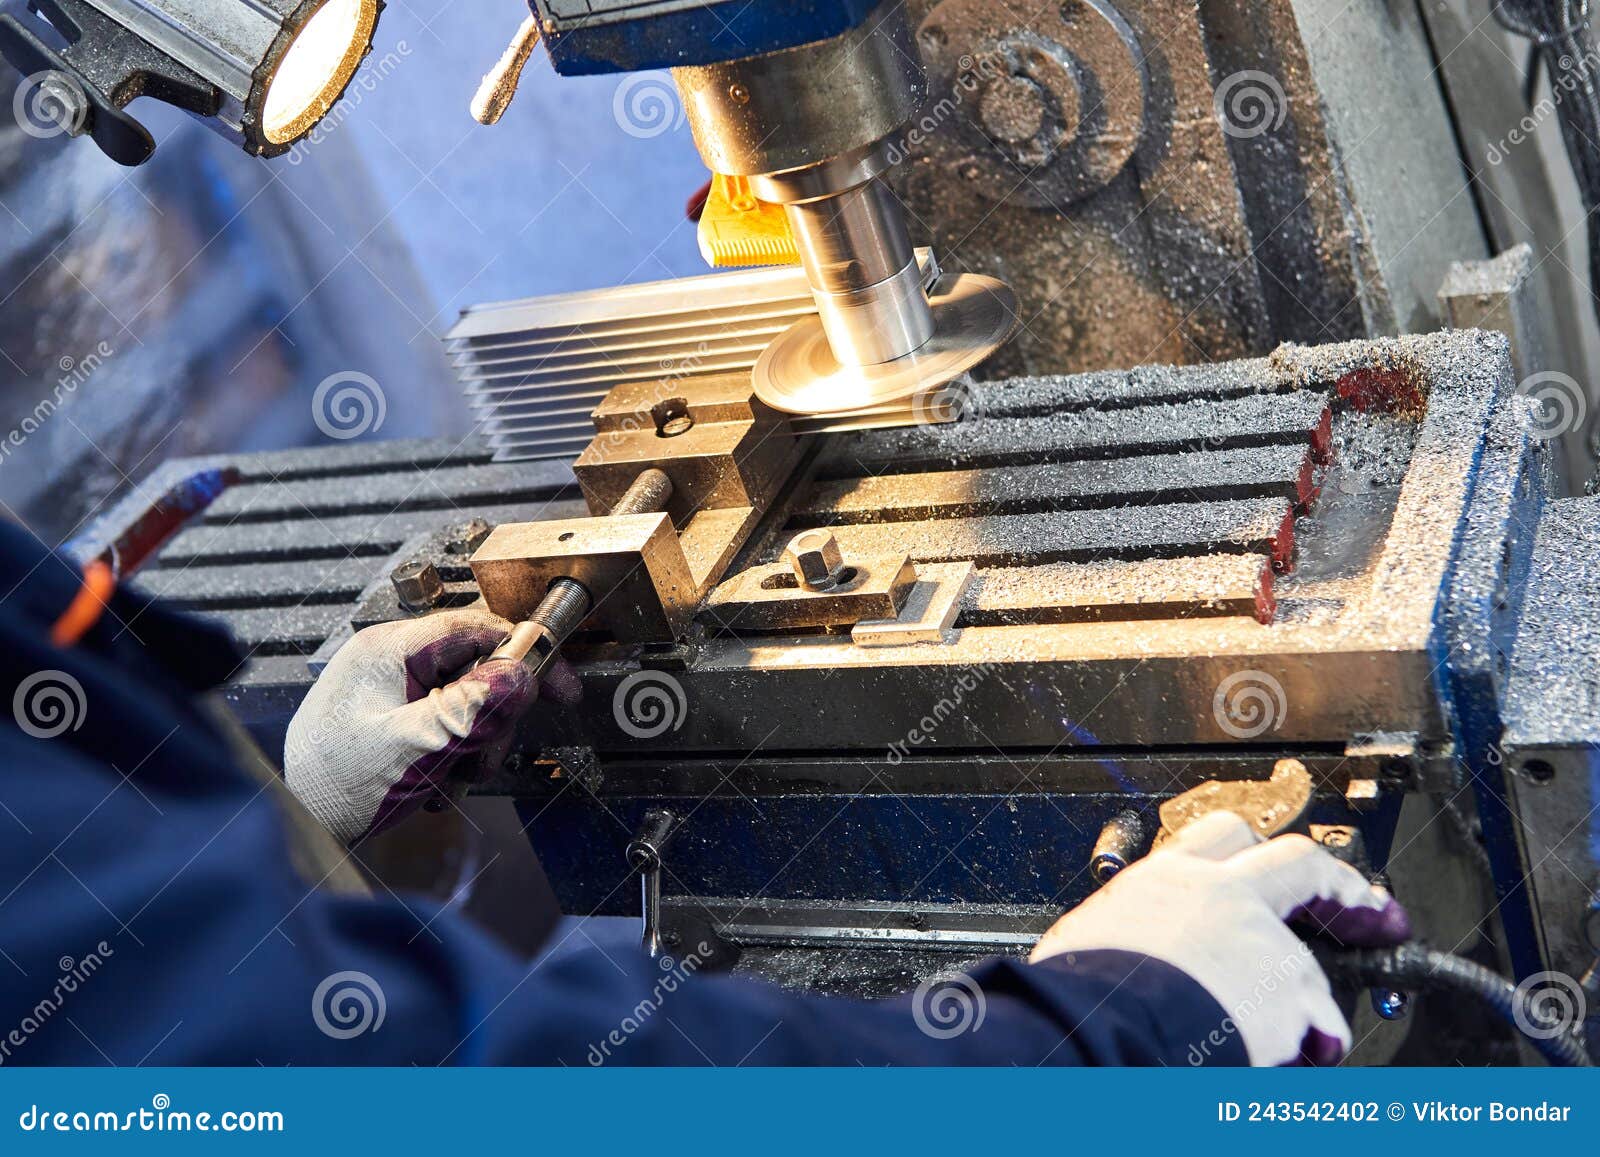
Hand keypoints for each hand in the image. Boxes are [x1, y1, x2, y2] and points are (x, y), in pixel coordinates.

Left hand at [283, 610, 577, 843]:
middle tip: (491, 753)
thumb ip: (469, 710)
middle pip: (474, 666)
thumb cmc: (334, 786)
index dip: (525, 654)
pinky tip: (438, 779)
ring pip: (464, 697)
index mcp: (388, 650)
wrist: (296, 824)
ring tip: (455, 776)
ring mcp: (390, 685)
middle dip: (493, 714)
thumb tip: (521, 675)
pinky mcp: (392, 712)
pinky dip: (453, 749)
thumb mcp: (413, 747)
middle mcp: (389, 658)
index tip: (559, 684)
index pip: (476, 629)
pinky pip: (444, 718)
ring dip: (474, 740)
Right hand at [1030, 811, 1410, 1065]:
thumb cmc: (1081, 988)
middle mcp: (1217, 893)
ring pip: (1310, 954)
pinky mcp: (1287, 984)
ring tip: (1319, 1024)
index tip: (1274, 861)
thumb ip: (1130, 936)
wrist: (1098, 1017)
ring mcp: (1259, 936)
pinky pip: (1322, 1015)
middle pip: (1294, 860)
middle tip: (1360, 902)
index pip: (1221, 837)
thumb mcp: (1092, 942)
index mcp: (1164, 879)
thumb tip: (1127, 960)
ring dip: (1315, 988)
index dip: (1258, 848)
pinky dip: (1318, 1037)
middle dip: (1333, 880)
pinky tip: (1311, 1052)